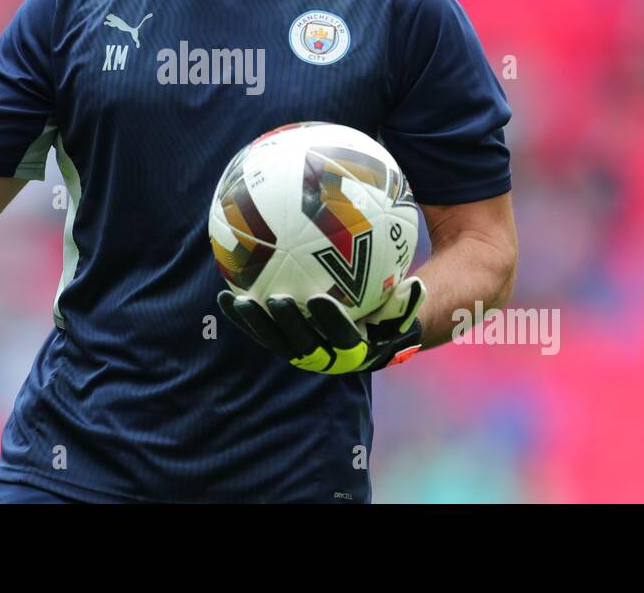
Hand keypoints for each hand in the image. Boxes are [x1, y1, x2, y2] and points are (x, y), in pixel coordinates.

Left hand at [217, 276, 426, 374]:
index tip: (321, 299)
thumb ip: (410, 299)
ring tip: (238, 301)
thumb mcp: (409, 304)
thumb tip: (420, 285)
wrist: (383, 328)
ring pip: (278, 343)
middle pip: (305, 347)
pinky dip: (245, 316)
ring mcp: (307, 352)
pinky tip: (224, 294)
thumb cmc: (398, 302)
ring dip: (257, 325)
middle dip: (288, 326)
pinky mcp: (287, 342)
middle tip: (276, 300)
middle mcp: (330, 358)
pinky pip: (264, 331)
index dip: (332, 323)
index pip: (345, 340)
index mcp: (361, 351)